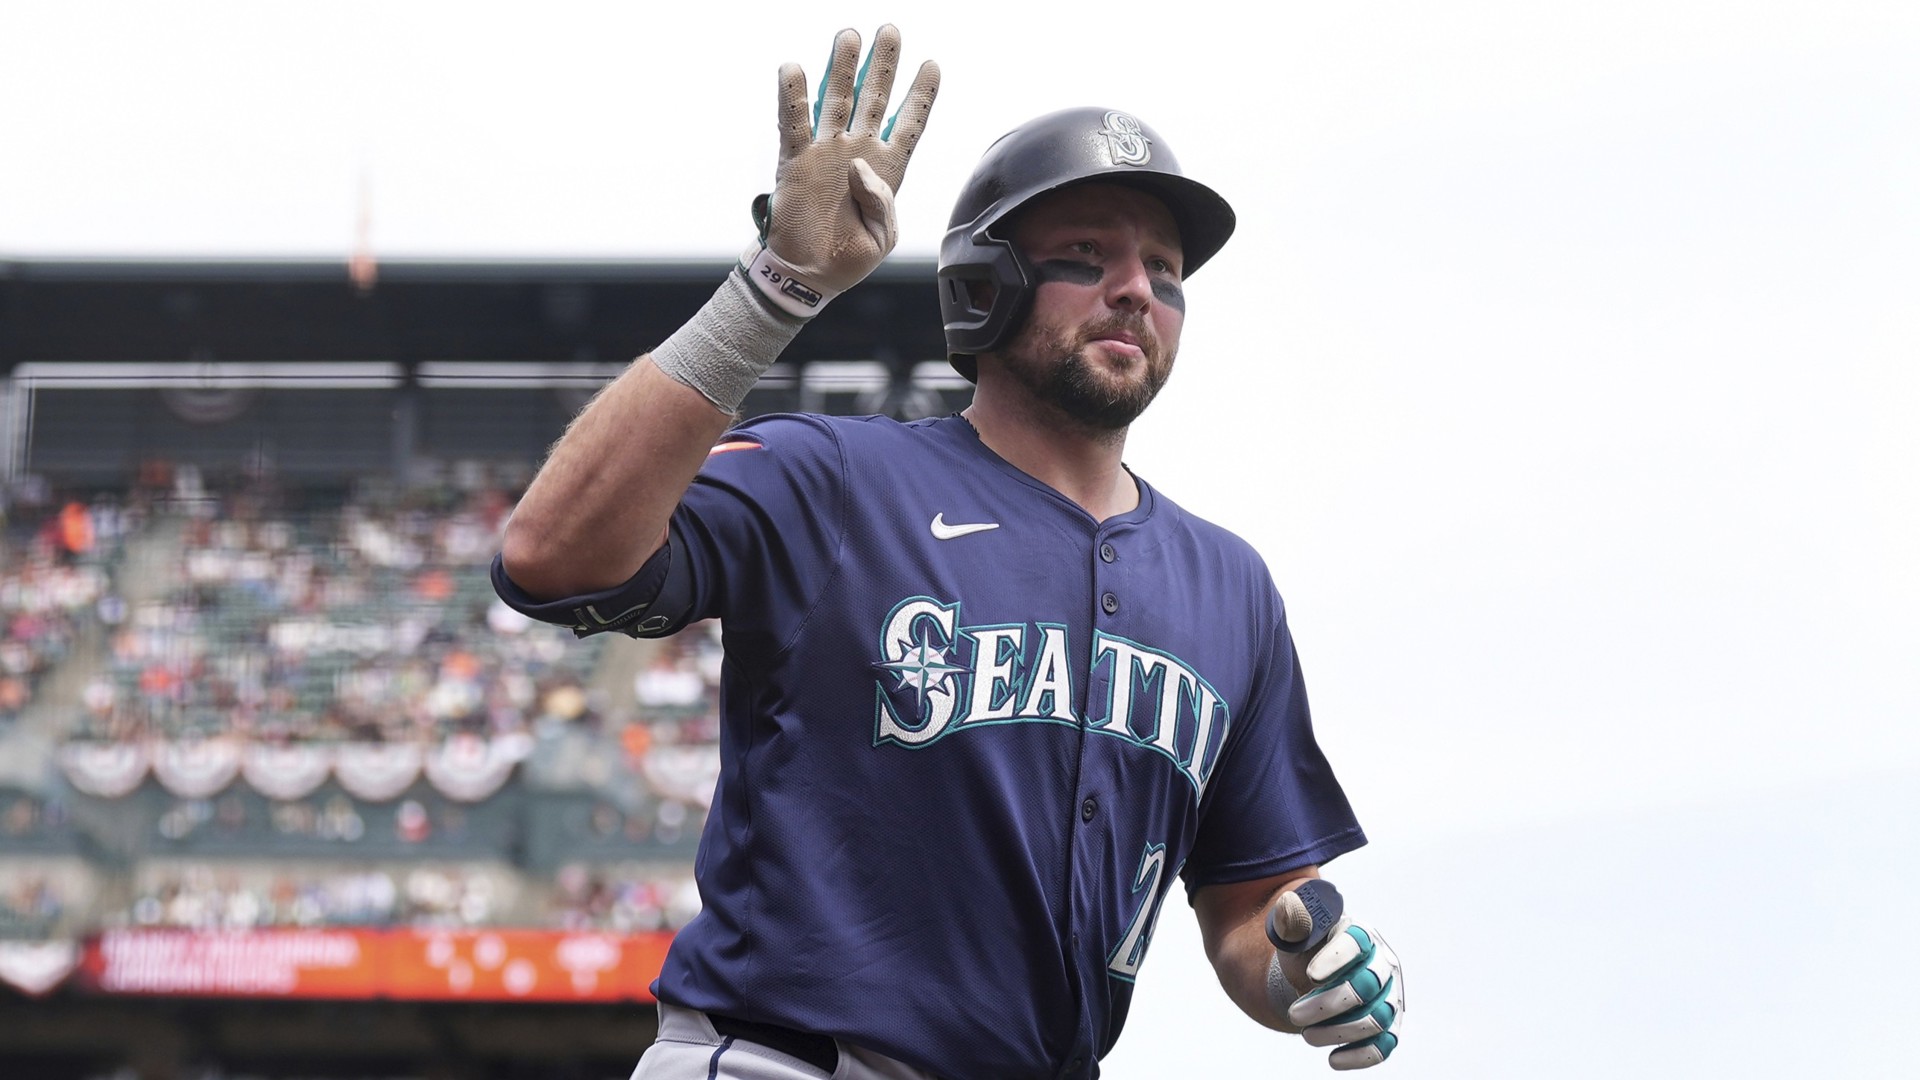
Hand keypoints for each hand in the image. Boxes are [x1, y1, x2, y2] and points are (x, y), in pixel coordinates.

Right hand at [742, 24, 939, 316]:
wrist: (809, 277)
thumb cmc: (849, 259)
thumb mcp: (884, 238)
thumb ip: (883, 201)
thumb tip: (861, 165)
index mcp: (887, 170)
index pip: (909, 123)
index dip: (921, 94)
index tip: (932, 64)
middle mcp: (857, 152)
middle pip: (874, 98)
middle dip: (883, 64)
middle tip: (890, 30)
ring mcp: (826, 153)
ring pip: (836, 100)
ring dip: (842, 67)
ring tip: (850, 35)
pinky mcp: (796, 162)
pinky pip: (793, 123)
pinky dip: (792, 96)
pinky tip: (794, 68)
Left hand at [1285, 920, 1403, 1069]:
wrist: (1312, 974)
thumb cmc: (1306, 948)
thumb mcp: (1294, 931)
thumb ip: (1292, 920)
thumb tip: (1289, 906)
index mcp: (1359, 933)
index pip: (1355, 943)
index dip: (1335, 959)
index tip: (1309, 974)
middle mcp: (1381, 964)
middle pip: (1365, 986)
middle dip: (1327, 1004)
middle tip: (1294, 1014)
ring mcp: (1389, 996)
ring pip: (1376, 1019)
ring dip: (1338, 1032)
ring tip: (1306, 1035)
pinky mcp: (1388, 1027)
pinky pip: (1384, 1046)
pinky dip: (1361, 1057)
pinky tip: (1333, 1059)